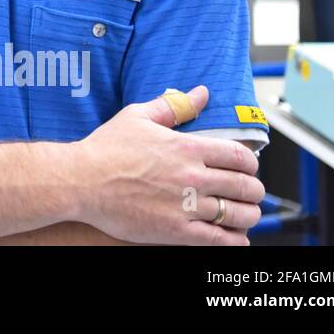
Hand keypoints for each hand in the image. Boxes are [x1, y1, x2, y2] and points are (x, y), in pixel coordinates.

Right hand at [72, 86, 263, 245]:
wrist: (80, 181)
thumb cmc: (105, 148)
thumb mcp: (138, 117)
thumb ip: (174, 106)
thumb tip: (201, 93)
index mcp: (187, 147)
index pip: (240, 156)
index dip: (251, 164)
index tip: (247, 168)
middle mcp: (192, 176)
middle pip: (246, 186)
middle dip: (254, 190)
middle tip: (249, 192)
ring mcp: (186, 205)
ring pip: (239, 214)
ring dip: (248, 215)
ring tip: (244, 214)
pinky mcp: (176, 231)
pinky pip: (220, 240)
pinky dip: (235, 240)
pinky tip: (235, 237)